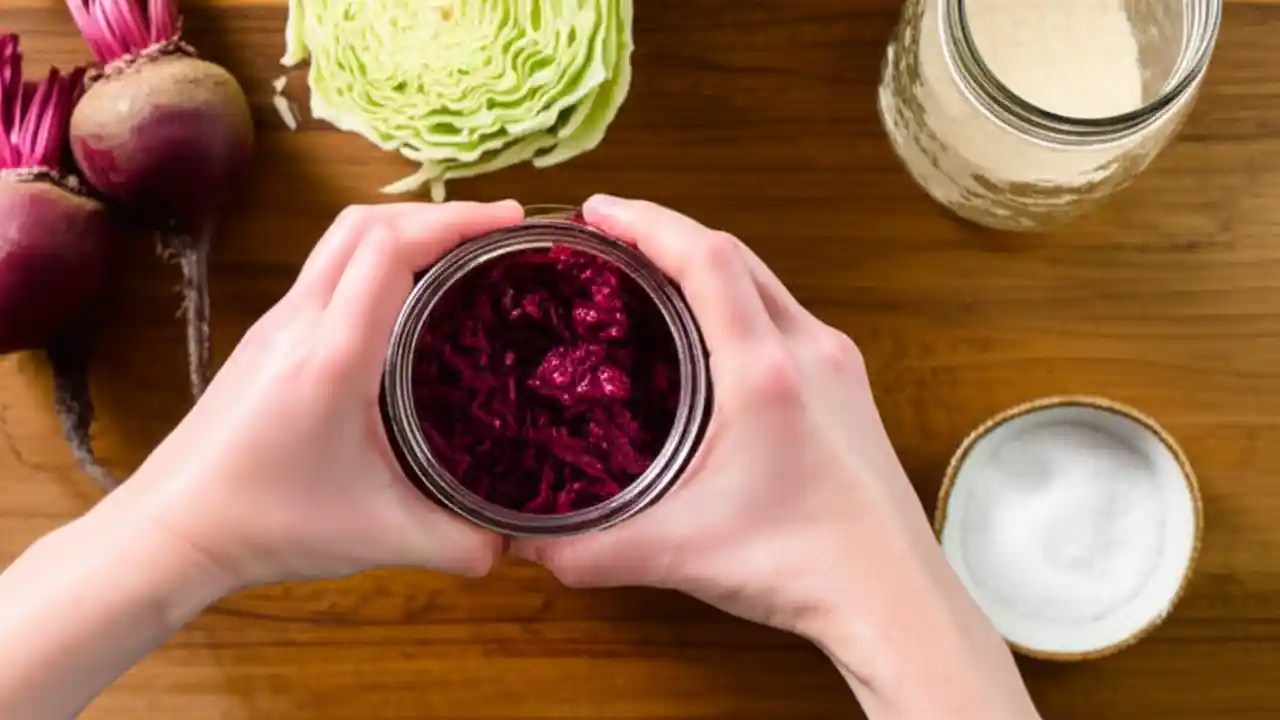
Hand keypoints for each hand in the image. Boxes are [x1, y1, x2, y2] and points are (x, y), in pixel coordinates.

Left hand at [113, 201, 523, 588]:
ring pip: (342, 239)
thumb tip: (515, 540)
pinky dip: (377, 256)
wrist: (172, 530)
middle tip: (497, 229)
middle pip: (367, 223)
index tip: (511, 222)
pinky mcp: (267, 338)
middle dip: (437, 212)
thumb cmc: (269, 527)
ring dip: (403, 227)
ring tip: (460, 250)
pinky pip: (329, 269)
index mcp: (332, 354)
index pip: (392, 248)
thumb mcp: (381, 539)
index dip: (455, 221)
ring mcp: (277, 324)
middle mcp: (300, 321)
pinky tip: (408, 295)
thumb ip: (459, 542)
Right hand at [517, 195, 923, 630]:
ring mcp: (837, 364)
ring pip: (764, 281)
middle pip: (734, 254)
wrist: (895, 599)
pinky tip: (709, 330)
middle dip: (667, 231)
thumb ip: (589, 551)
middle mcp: (809, 349)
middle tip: (609, 234)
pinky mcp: (849, 387)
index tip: (597, 211)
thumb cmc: (804, 567)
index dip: (647, 221)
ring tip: (650, 270)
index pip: (705, 258)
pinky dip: (738, 299)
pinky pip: (785, 315)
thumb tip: (521, 545)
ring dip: (706, 263)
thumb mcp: (679, 554)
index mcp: (766, 371)